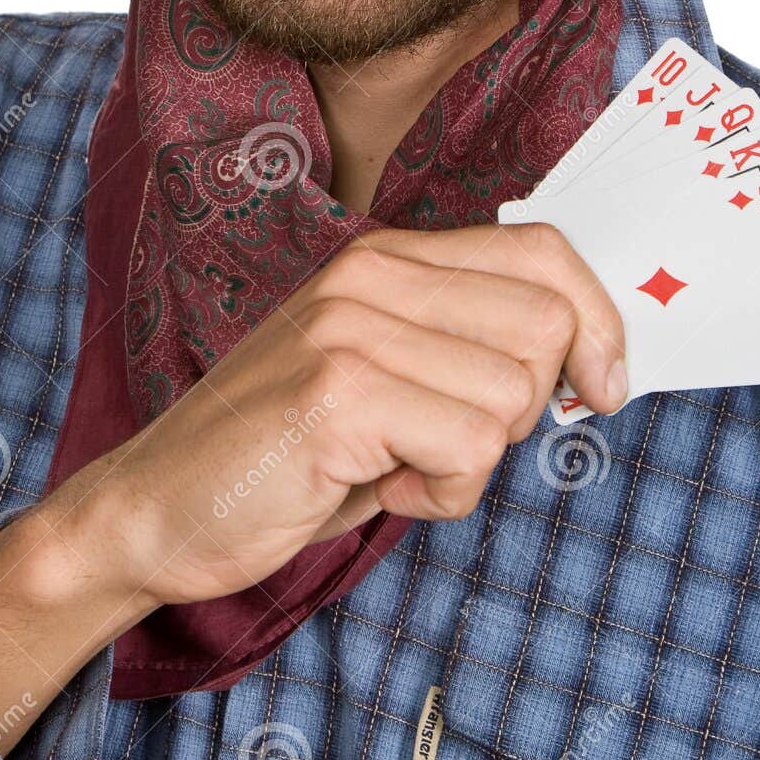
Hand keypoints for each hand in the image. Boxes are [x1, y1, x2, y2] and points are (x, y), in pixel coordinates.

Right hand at [47, 221, 625, 609]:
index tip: (605, 386)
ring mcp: (350, 328)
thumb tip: (593, 355)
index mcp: (388, 257)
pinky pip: (469, 451)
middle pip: (547, 323)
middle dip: (526, 407)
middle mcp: (371, 274)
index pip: (544, 251)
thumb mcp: (385, 373)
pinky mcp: (336, 394)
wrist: (154, 508)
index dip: (599, 320)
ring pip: (513, 398)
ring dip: (473, 464)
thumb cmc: (287, 452)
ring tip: (395, 465)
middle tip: (448, 440)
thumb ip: (467, 344)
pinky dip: (441, 494)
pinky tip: (373, 486)